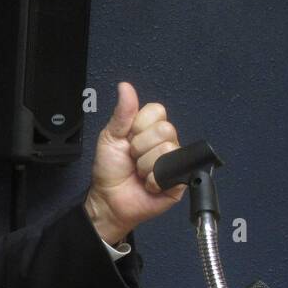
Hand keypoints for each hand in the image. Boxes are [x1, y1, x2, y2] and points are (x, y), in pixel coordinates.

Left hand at [84, 82, 185, 243]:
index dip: (139, 126)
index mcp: (149, 129)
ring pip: (166, 151)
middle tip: (133, 158)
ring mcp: (173, 161)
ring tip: (139, 172)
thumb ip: (122, 113)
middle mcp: (164, 142)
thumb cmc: (109, 170)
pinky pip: (170, 172)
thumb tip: (125, 87)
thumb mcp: (110, 136)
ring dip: (145, 166)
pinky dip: (153, 180)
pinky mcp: (178, 180)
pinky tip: (148, 184)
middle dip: (141, 147)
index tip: (129, 139)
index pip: (158, 111)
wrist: (109, 200)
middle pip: (165, 130)